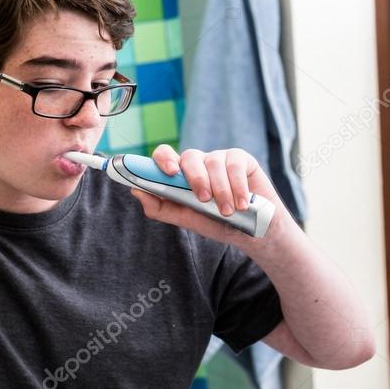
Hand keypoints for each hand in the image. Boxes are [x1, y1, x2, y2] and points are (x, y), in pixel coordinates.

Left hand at [130, 145, 290, 247]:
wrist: (253, 232)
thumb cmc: (218, 224)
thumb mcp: (187, 219)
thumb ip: (161, 208)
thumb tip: (136, 191)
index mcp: (182, 175)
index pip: (165, 156)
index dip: (163, 158)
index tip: (168, 171)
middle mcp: (200, 163)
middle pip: (190, 157)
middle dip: (196, 179)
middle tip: (204, 200)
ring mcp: (221, 159)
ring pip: (214, 163)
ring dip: (220, 191)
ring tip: (228, 211)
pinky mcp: (242, 159)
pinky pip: (234, 165)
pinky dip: (237, 187)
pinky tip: (242, 203)